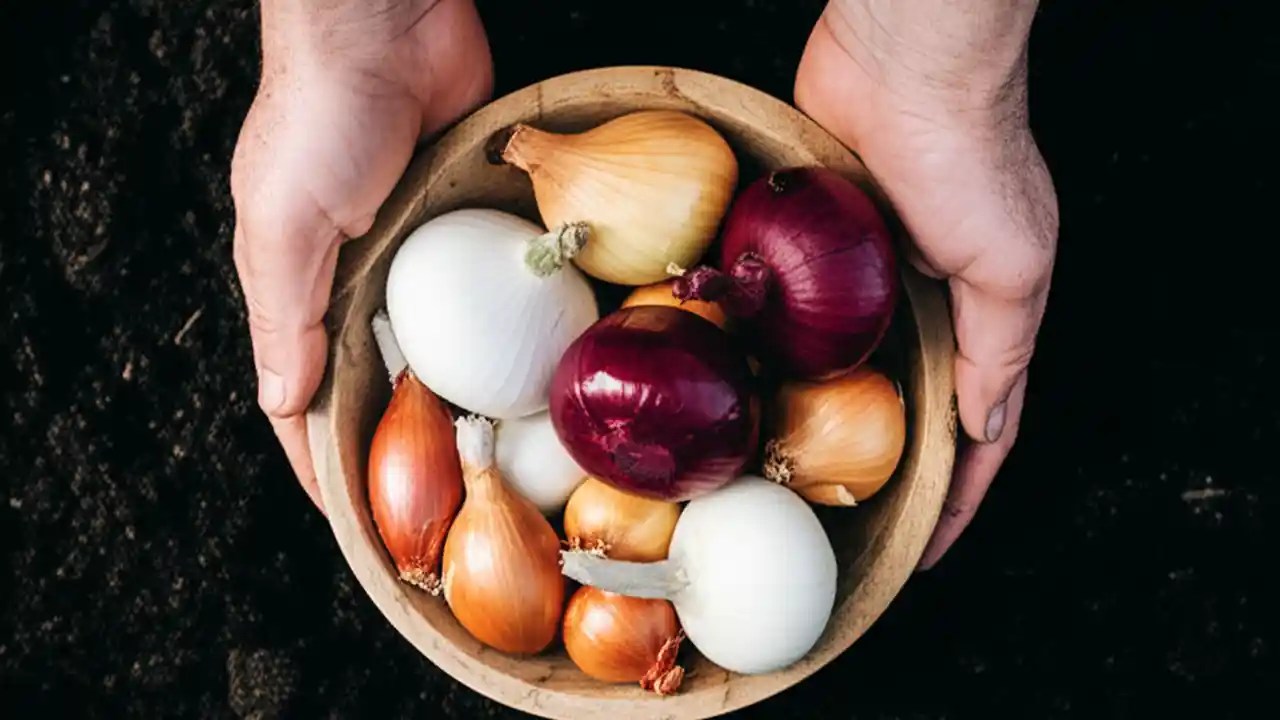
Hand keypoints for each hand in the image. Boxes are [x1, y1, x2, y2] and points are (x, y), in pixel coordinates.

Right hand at [230, 0, 492, 510]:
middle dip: (406, 439)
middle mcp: (357, 275)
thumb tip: (284, 404)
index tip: (365, 522)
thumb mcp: (283, 226)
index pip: (307, 398)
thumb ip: (287, 317)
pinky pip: (485, 285)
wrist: (387, 23)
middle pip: (379, 381)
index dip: (329, 462)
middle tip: (447, 498)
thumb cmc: (321, 118)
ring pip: (439, 341)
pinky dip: (503, 322)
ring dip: (461, 390)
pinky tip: (535, 362)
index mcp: (299, 285)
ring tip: (499, 450)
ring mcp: (417, 249)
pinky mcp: (466, 218)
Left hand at [795, 0, 1058, 566]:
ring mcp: (866, 277)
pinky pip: (795, 313)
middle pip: (904, 407)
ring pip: (845, 368)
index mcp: (983, 315)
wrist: (902, 67)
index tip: (927, 550)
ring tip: (788, 470)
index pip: (977, 429)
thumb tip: (985, 430)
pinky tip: (750, 385)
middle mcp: (924, 302)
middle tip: (846, 521)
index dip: (956, 494)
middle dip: (882, 466)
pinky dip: (779, 350)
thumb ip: (999, 352)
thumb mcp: (1009, 267)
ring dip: (824, 416)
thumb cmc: (969, 159)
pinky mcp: (815, 248)